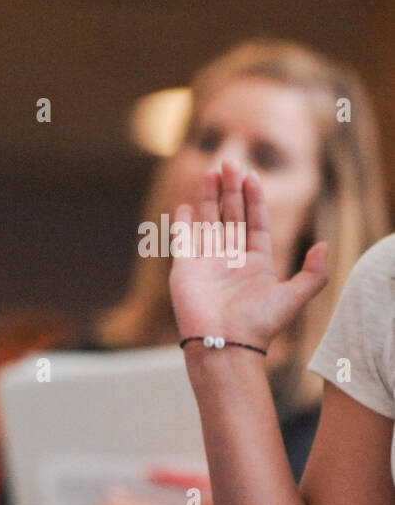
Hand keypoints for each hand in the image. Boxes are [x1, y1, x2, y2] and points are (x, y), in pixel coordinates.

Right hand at [169, 159, 327, 350]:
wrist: (226, 342)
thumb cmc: (260, 323)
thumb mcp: (296, 296)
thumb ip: (313, 272)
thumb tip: (322, 245)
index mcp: (256, 262)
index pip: (254, 222)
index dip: (254, 199)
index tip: (252, 176)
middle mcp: (230, 259)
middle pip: (230, 215)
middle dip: (230, 189)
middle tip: (229, 162)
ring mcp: (206, 263)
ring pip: (207, 221)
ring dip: (207, 197)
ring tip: (210, 172)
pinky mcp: (184, 269)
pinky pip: (183, 241)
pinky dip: (182, 223)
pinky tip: (183, 205)